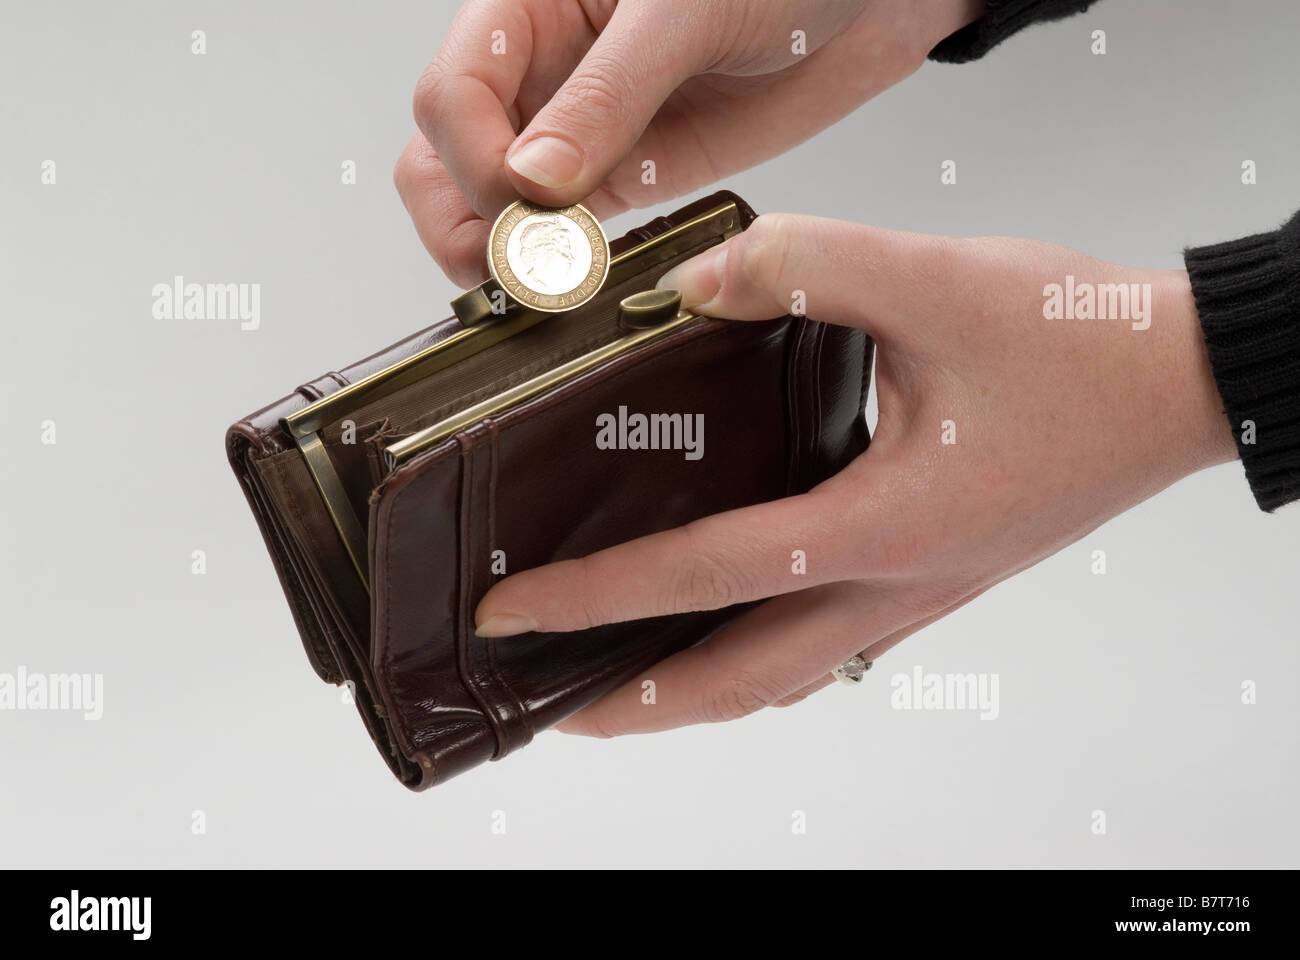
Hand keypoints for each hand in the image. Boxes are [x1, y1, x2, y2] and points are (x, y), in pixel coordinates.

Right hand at [395, 0, 983, 285]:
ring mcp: (580, 134)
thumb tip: (532, 178)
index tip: (526, 201)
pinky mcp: (627, 179)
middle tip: (526, 264)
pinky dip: (560, 269)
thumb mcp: (685, 12)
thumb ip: (607, 95)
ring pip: (489, 204)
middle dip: (467, 219)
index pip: (450, 92)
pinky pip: (566, 231)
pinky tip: (586, 283)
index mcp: (530, 7)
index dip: (471, 157)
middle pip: (444, 157)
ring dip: (500, 256)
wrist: (867, 1)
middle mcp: (543, 74)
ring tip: (551, 284)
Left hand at [473, 215, 1238, 736]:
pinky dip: (759, 653)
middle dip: (635, 703)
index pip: (706, 576)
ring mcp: (918, 593)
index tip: (512, 610)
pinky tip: (730, 620)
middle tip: (552, 699)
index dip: (597, 595)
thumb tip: (688, 286)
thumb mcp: (937, 281)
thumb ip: (804, 267)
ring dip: (695, 691)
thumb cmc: (1082, 344)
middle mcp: (895, 584)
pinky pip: (826, 642)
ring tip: (622, 682)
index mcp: (884, 526)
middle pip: (740, 682)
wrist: (1181, 383)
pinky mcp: (933, 574)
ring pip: (784, 676)